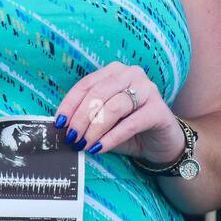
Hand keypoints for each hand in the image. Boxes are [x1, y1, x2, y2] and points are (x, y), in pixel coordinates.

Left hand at [55, 61, 184, 165]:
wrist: (161, 143)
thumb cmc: (129, 130)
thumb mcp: (103, 123)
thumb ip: (86, 119)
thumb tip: (62, 127)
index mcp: (115, 72)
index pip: (86, 84)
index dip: (70, 104)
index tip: (59, 123)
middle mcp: (132, 74)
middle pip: (99, 94)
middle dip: (81, 118)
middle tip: (72, 138)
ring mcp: (148, 89)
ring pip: (114, 107)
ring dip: (95, 128)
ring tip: (84, 144)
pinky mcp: (159, 109)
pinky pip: (131, 123)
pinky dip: (112, 137)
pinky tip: (100, 148)